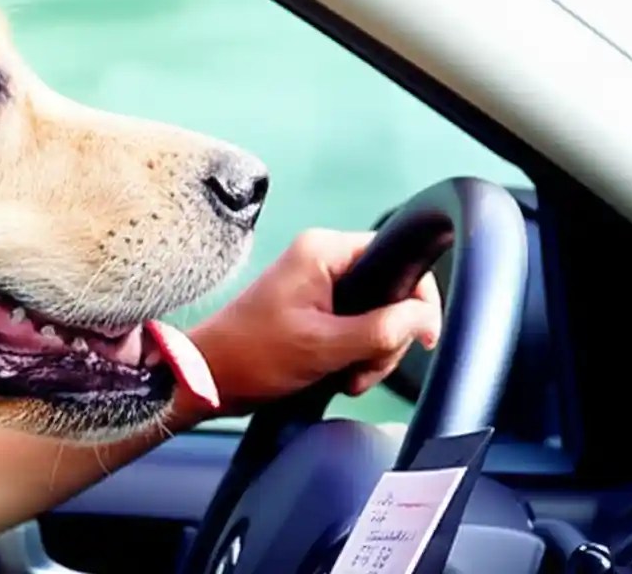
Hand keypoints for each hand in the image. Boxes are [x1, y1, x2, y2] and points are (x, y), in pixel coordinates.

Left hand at [184, 228, 440, 420]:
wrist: (207, 379)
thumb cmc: (252, 356)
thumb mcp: (325, 346)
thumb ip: (381, 330)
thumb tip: (424, 318)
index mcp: (323, 251)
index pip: (397, 257)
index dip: (416, 298)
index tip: (420, 337)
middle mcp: (323, 260)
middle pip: (390, 293)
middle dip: (386, 339)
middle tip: (362, 367)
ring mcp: (318, 286)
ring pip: (376, 318)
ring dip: (370, 354)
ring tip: (345, 377)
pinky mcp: (314, 312)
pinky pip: (355, 330)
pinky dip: (354, 357)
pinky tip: (338, 376)